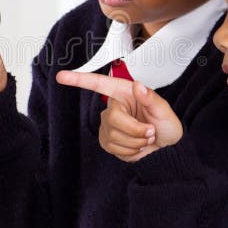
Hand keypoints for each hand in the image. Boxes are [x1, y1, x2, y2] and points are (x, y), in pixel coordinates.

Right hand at [55, 71, 182, 161]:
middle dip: (135, 130)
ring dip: (135, 141)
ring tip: (145, 138)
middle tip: (150, 132)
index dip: (78, 79)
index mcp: (124, 92)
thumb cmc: (165, 124)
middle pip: (113, 118)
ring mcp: (108, 124)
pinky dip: (129, 151)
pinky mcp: (107, 141)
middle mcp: (113, 106)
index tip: (61, 76)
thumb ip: (151, 98)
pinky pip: (113, 148)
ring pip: (113, 136)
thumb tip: (138, 86)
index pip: (97, 84)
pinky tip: (137, 146)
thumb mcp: (164, 110)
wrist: (166, 147)